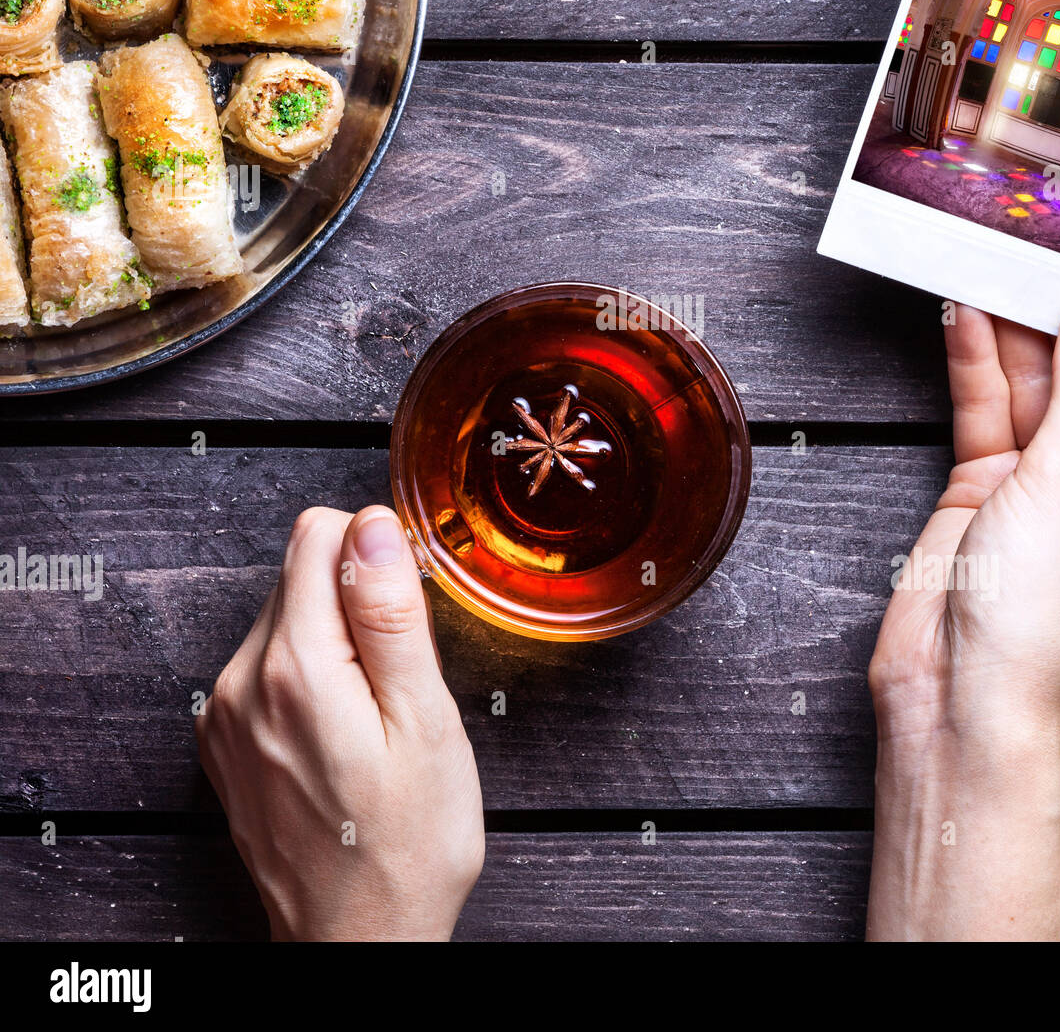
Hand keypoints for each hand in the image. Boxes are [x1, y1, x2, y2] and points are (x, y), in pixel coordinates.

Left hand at [196, 505, 483, 940]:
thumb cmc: (407, 845)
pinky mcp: (225, 740)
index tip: (407, 609)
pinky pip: (268, 665)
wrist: (356, 943)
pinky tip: (343, 731)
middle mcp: (242, 683)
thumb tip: (374, 526)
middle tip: (399, 678)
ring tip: (374, 713)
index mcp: (296, 668)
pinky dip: (310, 674)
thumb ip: (391, 615)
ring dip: (336, 639)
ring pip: (287, 617)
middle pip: (300, 572)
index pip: (318, 533)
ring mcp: (225, 715)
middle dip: (357, 599)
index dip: (377, 553)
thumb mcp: (424, 722)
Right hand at [866, 278, 1059, 939]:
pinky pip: (988, 405)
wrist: (957, 686)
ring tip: (988, 260)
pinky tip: (963, 315)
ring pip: (1034, 380)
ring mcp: (1049, 475)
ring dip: (1010, 326)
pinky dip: (974, 362)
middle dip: (1059, 308)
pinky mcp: (990, 481)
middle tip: (1031, 240)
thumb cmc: (1038, 615)